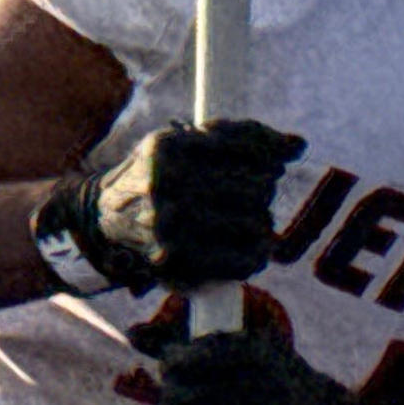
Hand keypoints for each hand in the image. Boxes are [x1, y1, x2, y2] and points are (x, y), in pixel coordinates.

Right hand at [37, 120, 304, 295]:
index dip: (270, 151)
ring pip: (256, 222)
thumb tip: (299, 144)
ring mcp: (171, 229)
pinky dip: (257, 252)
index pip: (247, 144)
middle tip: (253, 192)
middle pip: (257, 185)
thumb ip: (240, 139)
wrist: (103, 223)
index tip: (273, 160)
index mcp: (169, 149)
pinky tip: (249, 245)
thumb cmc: (155, 177)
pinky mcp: (179, 265)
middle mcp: (167, 187)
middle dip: (263, 186)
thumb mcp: (183, 143)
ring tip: (246, 218)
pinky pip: (246, 259)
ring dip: (260, 220)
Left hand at [152, 327, 376, 404]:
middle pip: (177, 395)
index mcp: (251, 355)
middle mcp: (248, 388)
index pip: (183, 359)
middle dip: (171, 400)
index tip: (176, 370)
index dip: (172, 365)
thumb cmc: (284, 388)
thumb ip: (196, 343)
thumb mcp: (255, 352)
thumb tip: (132, 333)